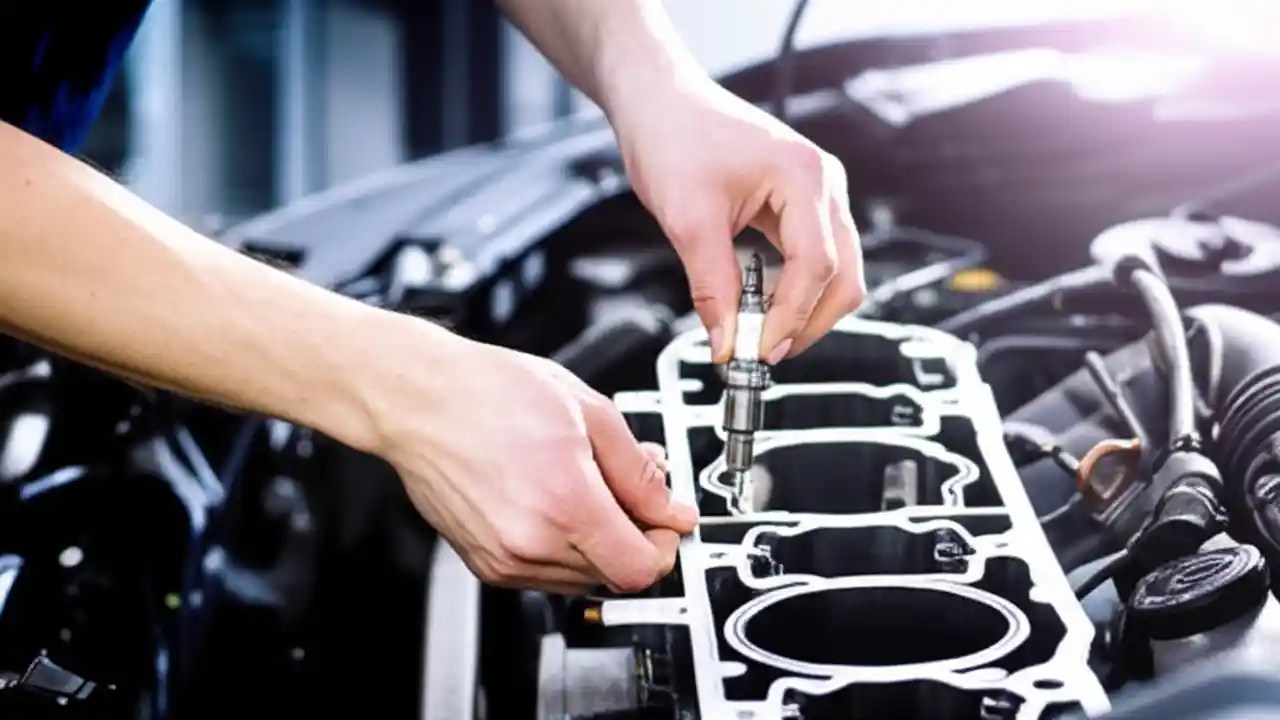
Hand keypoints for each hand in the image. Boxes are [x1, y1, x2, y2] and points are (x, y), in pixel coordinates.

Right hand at [366, 317, 697, 594]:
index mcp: (566, 504)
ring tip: (585, 483)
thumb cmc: (488, 392)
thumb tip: (672, 510)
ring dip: (597, 541)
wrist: (417, 399)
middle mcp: (532, 543)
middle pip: (613, 574)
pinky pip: (544, 572)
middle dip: (632, 535)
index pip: (640, 568)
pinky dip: (562, 545)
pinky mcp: (484, 564)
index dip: (663, 547)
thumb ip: (639, 471)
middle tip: (627, 489)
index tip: (664, 523)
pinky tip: (552, 498)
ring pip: (581, 577)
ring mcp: (504, 560)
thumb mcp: (588, 411)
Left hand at [608, 75, 864, 362]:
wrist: (658, 100)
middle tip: (764, 353)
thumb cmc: (673, 135)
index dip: (790, 318)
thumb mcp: (687, 220)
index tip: (759, 351)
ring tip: (758, 334)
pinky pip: (812, 259)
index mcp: (805, 177)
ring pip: (834, 272)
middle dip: (809, 322)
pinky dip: (792, 290)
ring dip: (802, 309)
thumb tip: (726, 342)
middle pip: (843, 276)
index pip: (817, 268)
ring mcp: (816, 193)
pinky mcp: (798, 204)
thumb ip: (712, 287)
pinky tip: (760, 306)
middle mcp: (822, 184)